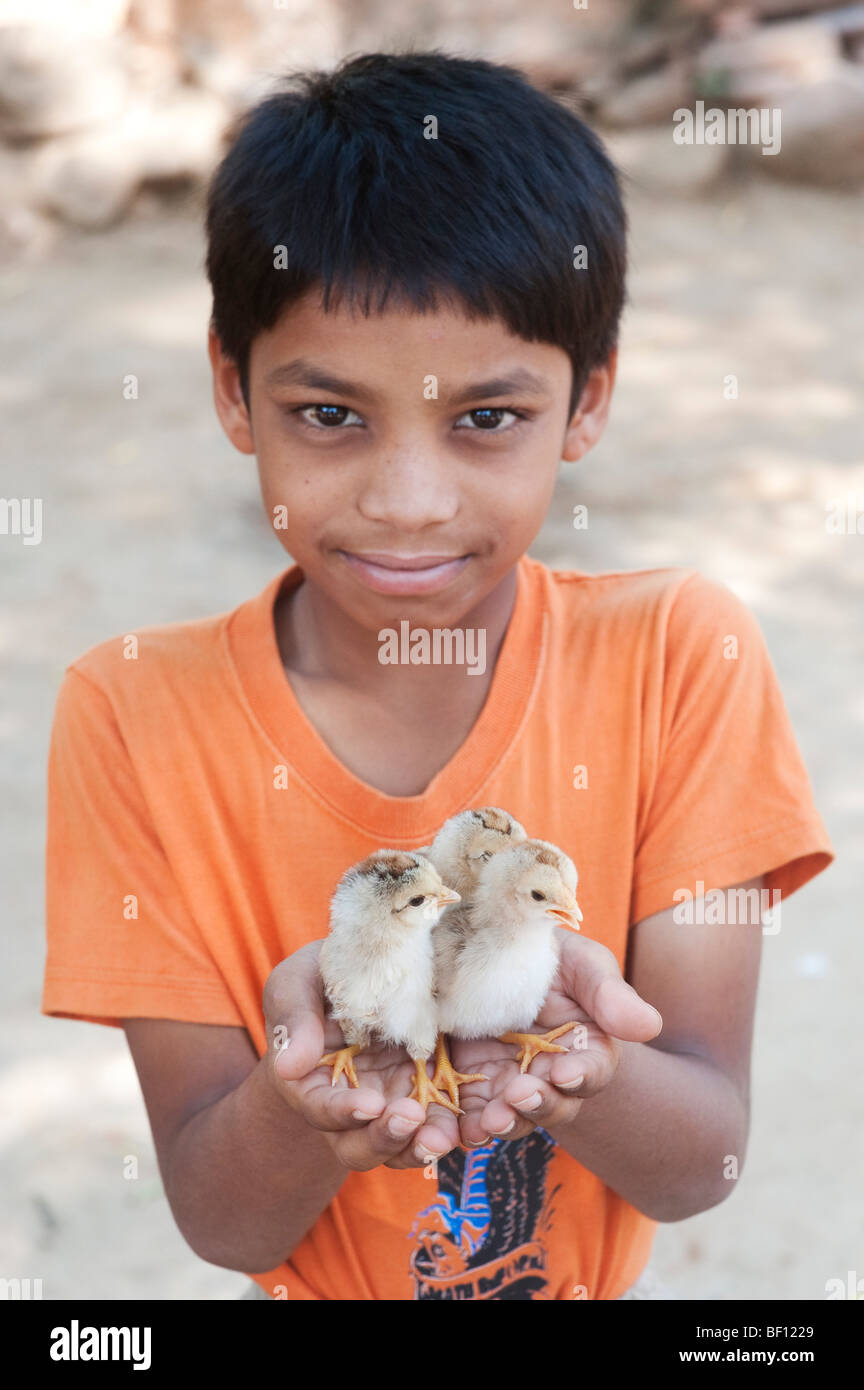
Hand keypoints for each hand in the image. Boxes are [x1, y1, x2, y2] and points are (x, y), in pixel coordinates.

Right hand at [263, 942, 460, 1171]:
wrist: (367, 975)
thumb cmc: (320, 979)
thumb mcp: (298, 985)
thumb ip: (294, 1020)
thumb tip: (289, 1067)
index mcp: (312, 1085)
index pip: (322, 1109)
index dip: (343, 1112)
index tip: (370, 1104)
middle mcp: (351, 1108)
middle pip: (361, 1145)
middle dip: (385, 1139)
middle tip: (410, 1118)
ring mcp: (393, 1105)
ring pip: (404, 1146)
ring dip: (423, 1145)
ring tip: (445, 1135)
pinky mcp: (430, 1094)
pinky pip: (444, 1122)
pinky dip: (460, 1127)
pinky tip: (478, 1122)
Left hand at [447, 929, 662, 1147]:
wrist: (497, 958)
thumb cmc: (552, 958)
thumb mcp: (581, 964)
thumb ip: (609, 994)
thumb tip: (650, 1026)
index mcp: (586, 1047)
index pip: (592, 1070)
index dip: (581, 1075)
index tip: (565, 1072)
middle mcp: (551, 1076)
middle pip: (553, 1103)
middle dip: (539, 1104)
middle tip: (520, 1094)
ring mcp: (510, 1084)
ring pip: (511, 1116)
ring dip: (502, 1122)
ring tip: (489, 1120)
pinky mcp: (473, 1087)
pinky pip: (469, 1116)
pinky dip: (463, 1126)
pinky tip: (453, 1129)